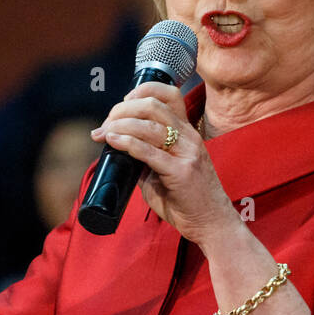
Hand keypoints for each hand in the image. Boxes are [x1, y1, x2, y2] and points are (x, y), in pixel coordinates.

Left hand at [90, 82, 241, 246]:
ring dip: (120, 125)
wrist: (210, 223)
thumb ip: (147, 155)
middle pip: (153, 105)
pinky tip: (113, 141)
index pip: (169, 94)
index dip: (142, 91)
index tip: (122, 104)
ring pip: (149, 126)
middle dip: (123, 109)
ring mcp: (187, 153)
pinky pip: (149, 152)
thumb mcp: (167, 168)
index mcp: (187, 132)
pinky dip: (127, 143)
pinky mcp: (181, 172)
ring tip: (103, 133)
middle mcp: (189, 137)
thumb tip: (120, 147)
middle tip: (105, 124)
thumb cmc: (187, 198)